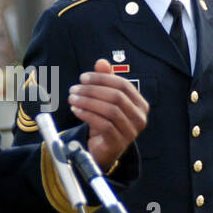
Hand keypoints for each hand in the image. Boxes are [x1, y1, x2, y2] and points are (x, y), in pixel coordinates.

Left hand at [69, 58, 148, 172]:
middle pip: (116, 97)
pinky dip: (87, 115)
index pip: (123, 85)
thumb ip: (106, 81)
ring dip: (88, 102)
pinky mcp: (118, 143)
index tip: (83, 77)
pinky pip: (103, 125)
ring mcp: (130, 132)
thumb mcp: (106, 100)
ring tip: (72, 98)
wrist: (104, 150)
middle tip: (75, 88)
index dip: (102, 79)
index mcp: (140, 104)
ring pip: (110, 110)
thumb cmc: (106, 122)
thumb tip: (101, 62)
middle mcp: (139, 118)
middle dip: (93, 90)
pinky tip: (76, 110)